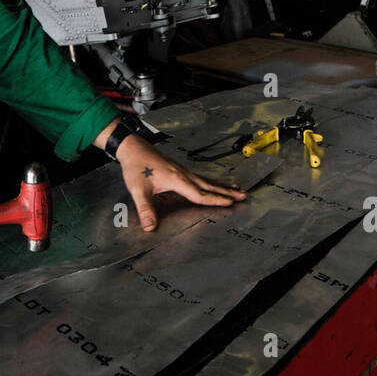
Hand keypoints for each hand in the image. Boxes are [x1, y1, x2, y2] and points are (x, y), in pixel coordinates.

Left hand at [117, 135, 246, 231]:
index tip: (229, 203)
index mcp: (177, 179)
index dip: (215, 200)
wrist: (133, 148)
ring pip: (207, 180)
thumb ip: (146, 209)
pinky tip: (214, 183)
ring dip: (222, 186)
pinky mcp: (179, 170)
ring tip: (236, 189)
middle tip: (243, 196)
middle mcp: (183, 174)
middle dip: (227, 192)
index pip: (200, 193)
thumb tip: (150, 227)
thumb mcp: (138, 190)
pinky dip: (212, 181)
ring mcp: (183, 171)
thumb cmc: (136, 166)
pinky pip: (200, 177)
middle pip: (209, 185)